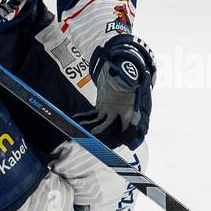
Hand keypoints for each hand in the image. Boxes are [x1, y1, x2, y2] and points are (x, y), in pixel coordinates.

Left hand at [77, 34, 155, 148]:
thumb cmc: (127, 75)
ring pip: (100, 122)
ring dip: (91, 125)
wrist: (120, 72)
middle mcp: (120, 112)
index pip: (130, 125)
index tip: (119, 138)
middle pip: (112, 126)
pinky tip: (77, 117)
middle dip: (102, 131)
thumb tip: (134, 74)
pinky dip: (85, 117)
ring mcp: (111, 111)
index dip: (125, 134)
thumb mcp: (130, 77)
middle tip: (93, 133)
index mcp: (130, 108)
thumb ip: (131, 78)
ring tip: (81, 125)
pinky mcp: (102, 108)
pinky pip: (93, 115)